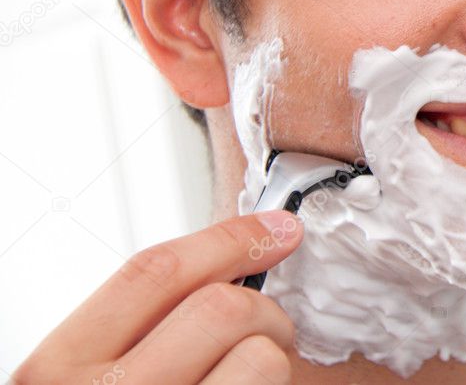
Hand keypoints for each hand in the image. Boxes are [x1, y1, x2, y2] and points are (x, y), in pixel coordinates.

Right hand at [12, 211, 302, 384]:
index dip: (228, 237)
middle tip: (271, 326)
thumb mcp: (83, 379)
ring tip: (256, 375)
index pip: (154, 270)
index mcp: (56, 369)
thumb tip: (229, 264)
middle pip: (220, 308)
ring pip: (260, 357)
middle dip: (263, 307)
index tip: (277, 228)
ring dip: (274, 358)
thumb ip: (134, 328)